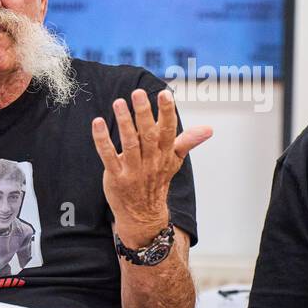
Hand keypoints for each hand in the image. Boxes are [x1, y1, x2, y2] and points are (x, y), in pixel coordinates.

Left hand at [91, 88, 211, 247]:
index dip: (167, 113)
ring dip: (124, 122)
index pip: (169, 131)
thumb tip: (209, 129)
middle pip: (148, 135)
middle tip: (138, 92)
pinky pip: (108, 156)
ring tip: (118, 102)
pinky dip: (102, 140)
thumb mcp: (175, 161)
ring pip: (129, 144)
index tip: (166, 94)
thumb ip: (188, 141)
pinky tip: (98, 122)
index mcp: (165, 154)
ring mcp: (133, 170)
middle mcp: (151, 161)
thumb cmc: (157, 181)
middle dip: (144, 113)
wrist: (143, 214)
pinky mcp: (116, 177)